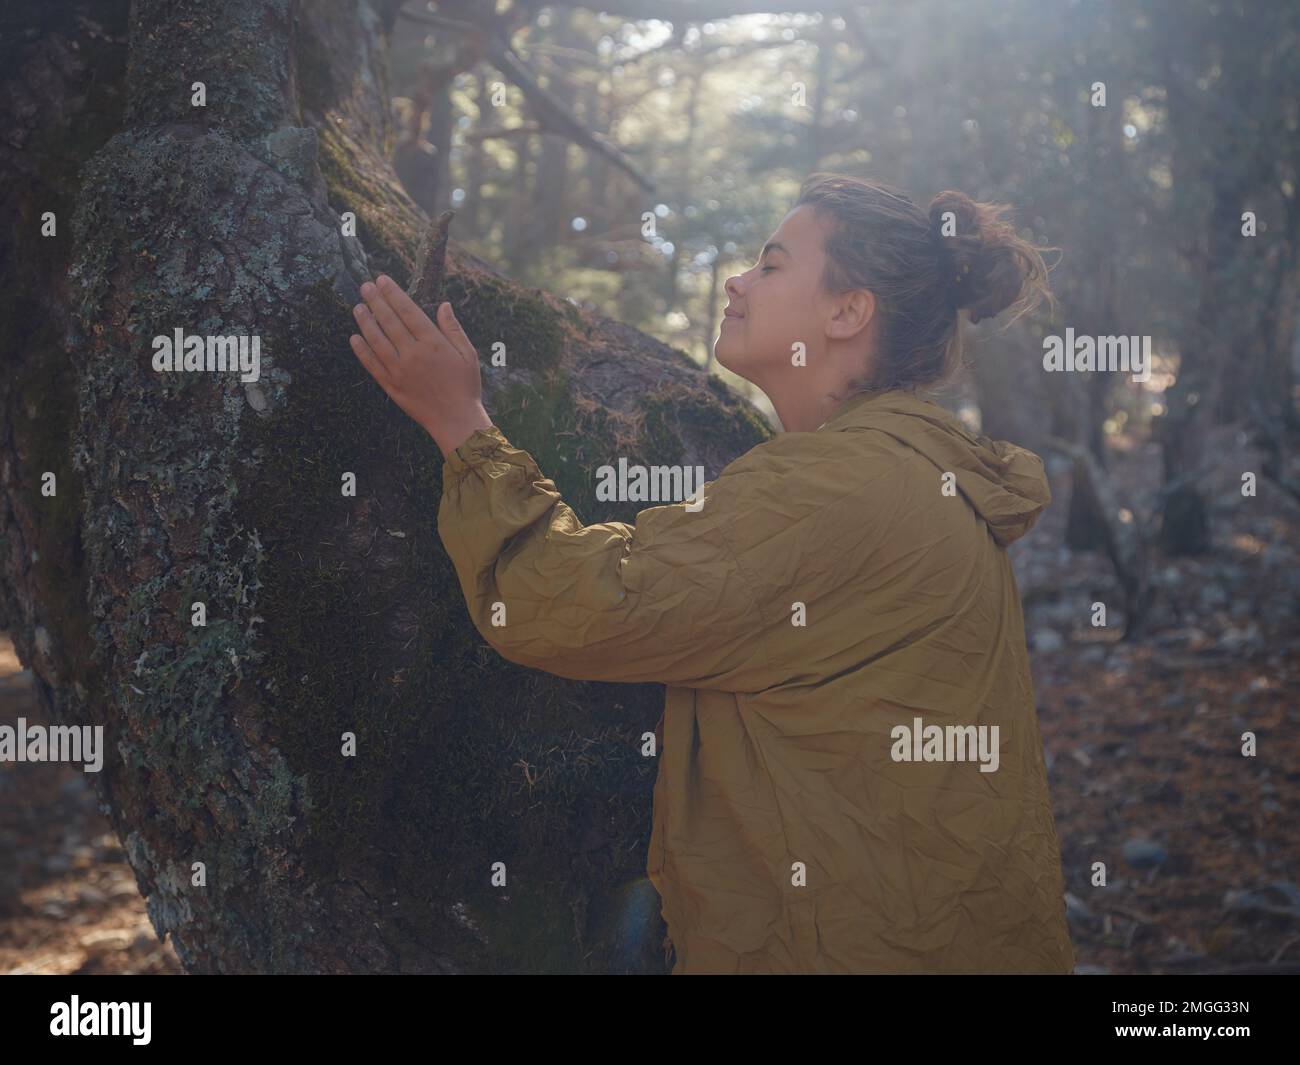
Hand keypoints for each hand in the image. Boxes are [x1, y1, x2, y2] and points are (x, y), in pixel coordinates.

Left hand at [349, 274, 491, 457]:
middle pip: (389, 321)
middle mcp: (413, 353)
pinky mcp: (391, 385)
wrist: (456, 420)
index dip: (393, 293)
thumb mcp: (468, 354)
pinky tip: (354, 338)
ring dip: (365, 322)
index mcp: (433, 342)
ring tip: (357, 307)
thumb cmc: (466, 386)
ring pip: (376, 340)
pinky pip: (372, 364)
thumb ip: (453, 328)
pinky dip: (361, 351)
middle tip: (365, 286)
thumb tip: (444, 305)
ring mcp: (399, 370)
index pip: (407, 310)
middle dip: (375, 301)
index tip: (382, 280)